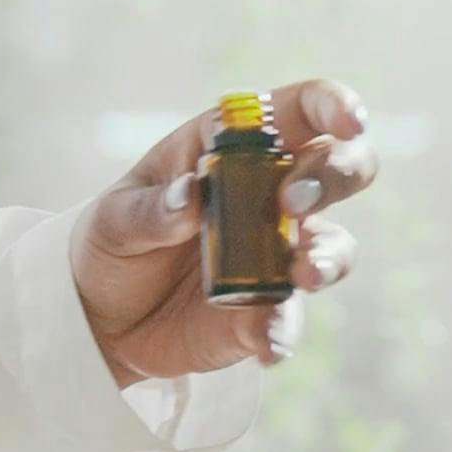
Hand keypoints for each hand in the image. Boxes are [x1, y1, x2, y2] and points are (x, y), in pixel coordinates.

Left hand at [70, 81, 375, 386]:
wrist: (100, 317)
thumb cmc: (112, 241)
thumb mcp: (113, 218)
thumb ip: (150, 209)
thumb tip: (189, 196)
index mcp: (234, 147)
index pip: (300, 110)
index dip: (333, 106)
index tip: (350, 122)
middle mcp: (270, 194)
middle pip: (341, 168)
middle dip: (335, 176)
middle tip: (292, 202)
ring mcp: (277, 254)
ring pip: (335, 246)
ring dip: (328, 257)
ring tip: (302, 274)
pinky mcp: (267, 310)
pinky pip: (291, 319)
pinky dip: (283, 331)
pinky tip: (266, 344)